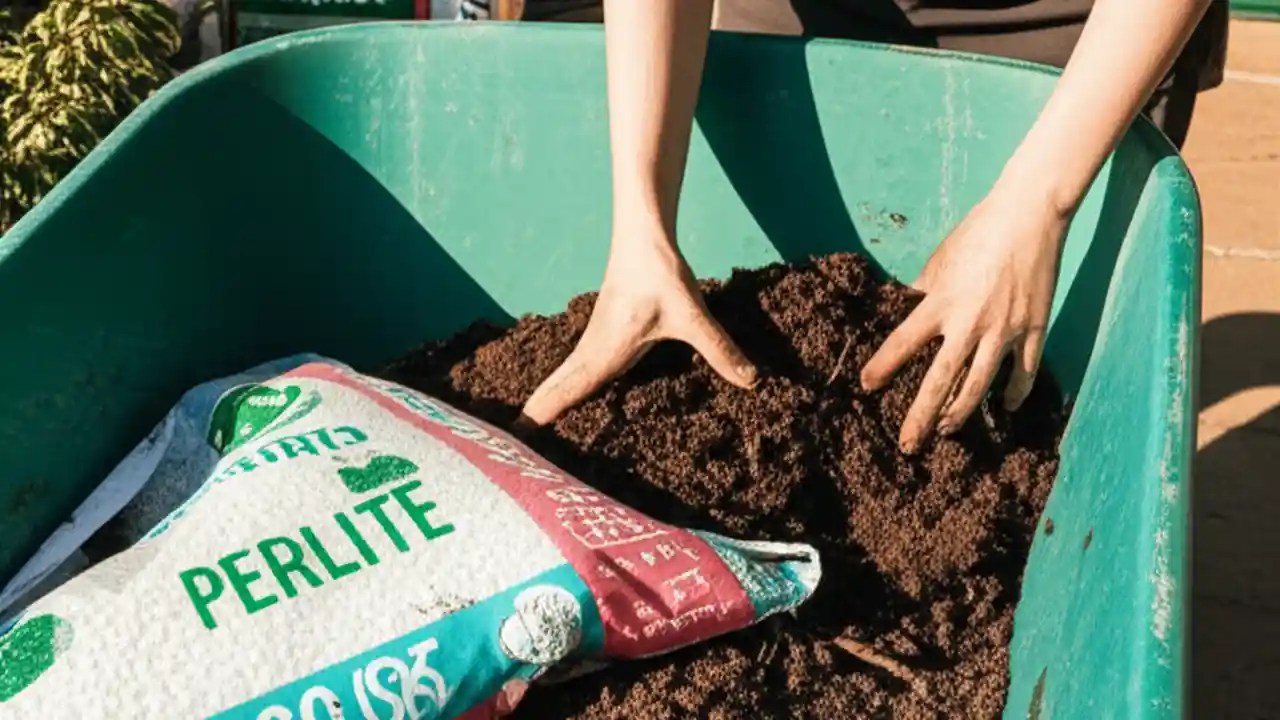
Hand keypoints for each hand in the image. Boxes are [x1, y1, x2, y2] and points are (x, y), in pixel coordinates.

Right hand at [521, 236, 757, 424]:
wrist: (642, 237)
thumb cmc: (660, 274)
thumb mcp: (691, 316)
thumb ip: (719, 350)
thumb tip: (751, 381)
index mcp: (604, 352)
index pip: (566, 391)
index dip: (543, 417)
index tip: (517, 440)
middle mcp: (591, 352)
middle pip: (556, 392)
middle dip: (536, 420)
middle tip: (514, 451)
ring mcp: (592, 345)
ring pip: (563, 382)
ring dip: (547, 406)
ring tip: (530, 437)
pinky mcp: (600, 339)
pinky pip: (575, 374)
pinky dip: (563, 391)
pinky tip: (569, 404)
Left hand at [860, 191, 1067, 452]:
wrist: (1029, 215)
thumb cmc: (978, 232)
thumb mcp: (939, 260)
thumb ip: (923, 291)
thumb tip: (907, 311)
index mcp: (940, 302)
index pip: (902, 344)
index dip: (882, 367)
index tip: (867, 386)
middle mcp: (970, 323)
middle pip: (939, 381)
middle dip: (921, 417)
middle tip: (908, 444)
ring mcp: (1004, 330)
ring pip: (979, 386)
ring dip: (961, 413)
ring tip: (947, 430)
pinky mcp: (1033, 329)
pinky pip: (1023, 373)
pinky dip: (1013, 394)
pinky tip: (1003, 408)